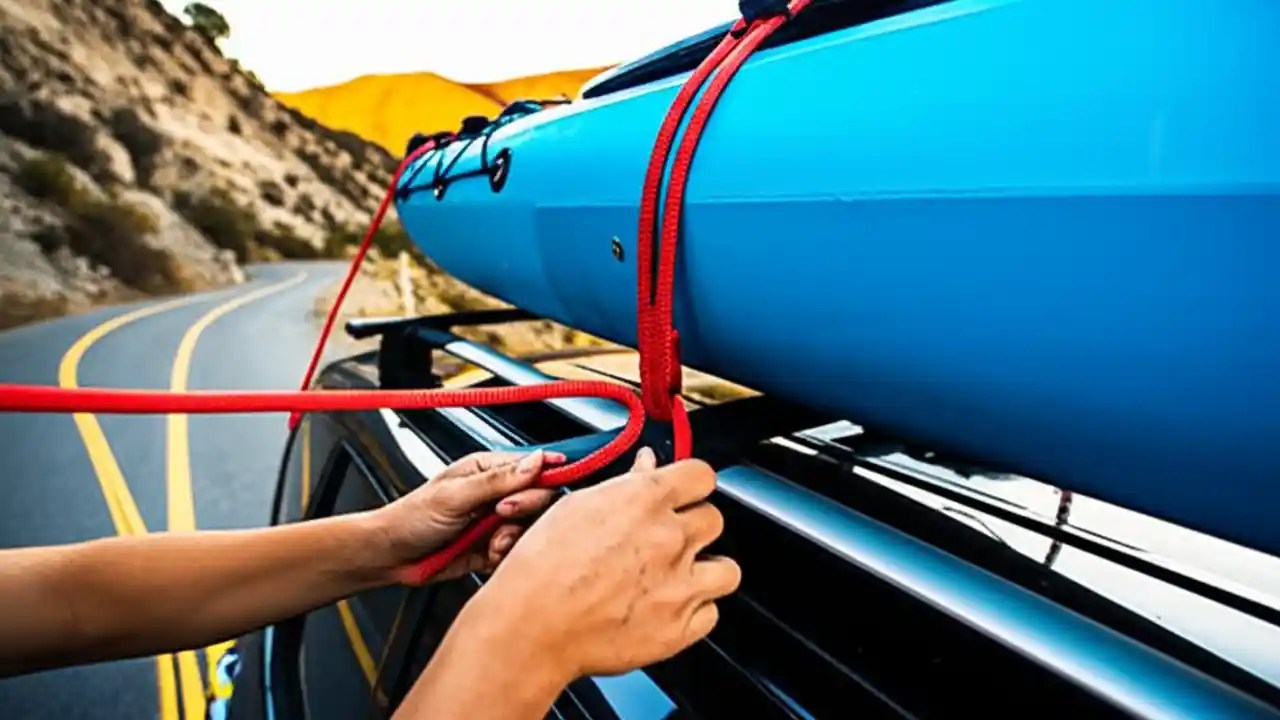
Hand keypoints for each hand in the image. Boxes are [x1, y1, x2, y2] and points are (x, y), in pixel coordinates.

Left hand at [372, 449, 564, 584]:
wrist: (390, 556)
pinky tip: (488, 554)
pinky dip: (505, 556)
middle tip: (501, 514)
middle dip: (524, 510)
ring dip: (513, 537)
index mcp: (487, 471)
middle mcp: (495, 494)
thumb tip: (536, 461)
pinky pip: (516, 552)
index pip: (532, 468)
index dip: (543, 478)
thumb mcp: (455, 495)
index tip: (545, 489)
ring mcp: (495, 522)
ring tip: (492, 540)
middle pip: (538, 499)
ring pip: (530, 529)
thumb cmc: (410, 518)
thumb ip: (498, 480)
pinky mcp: (493, 548)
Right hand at [464, 448, 739, 681]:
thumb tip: (648, 466)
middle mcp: (670, 539)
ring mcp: (679, 585)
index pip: (702, 476)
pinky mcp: (679, 628)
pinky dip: (695, 612)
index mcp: (645, 500)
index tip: (684, 494)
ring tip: (678, 576)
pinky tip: (668, 606)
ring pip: (727, 569)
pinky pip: (711, 613)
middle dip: (693, 528)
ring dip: (706, 571)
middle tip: (666, 540)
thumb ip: (625, 484)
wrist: (530, 626)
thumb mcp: (577, 507)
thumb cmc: (541, 568)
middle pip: (714, 520)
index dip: (692, 485)